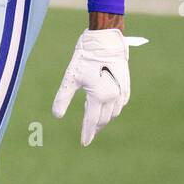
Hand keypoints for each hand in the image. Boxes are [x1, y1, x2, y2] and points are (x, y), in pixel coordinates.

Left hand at [52, 28, 146, 146]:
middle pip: (104, 119)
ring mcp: (122, 91)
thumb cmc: (85, 57)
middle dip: (95, 127)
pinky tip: (107, 108)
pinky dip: (113, 109)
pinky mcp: (126, 84)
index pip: (92, 121)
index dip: (87, 133)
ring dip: (104, 119)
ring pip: (114, 113)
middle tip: (88, 133)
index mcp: (99, 97)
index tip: (84, 143)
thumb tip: (57, 116)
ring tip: (94, 120)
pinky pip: (121, 103)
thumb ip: (63, 98)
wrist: (104, 39)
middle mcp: (113, 97)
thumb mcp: (70, 78)